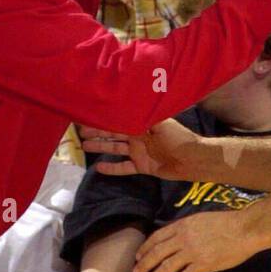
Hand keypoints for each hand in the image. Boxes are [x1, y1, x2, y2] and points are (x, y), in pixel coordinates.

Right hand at [81, 117, 201, 180]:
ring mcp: (138, 152)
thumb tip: (125, 103)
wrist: (191, 159)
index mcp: (141, 123)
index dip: (104, 118)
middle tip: (79, 132)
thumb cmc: (178, 138)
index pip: (118, 119)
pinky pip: (124, 167)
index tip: (88, 115)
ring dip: (100, 147)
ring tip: (84, 146)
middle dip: (97, 132)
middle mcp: (138, 136)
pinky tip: (99, 167)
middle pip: (113, 133)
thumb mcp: (159, 123)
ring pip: (115, 149)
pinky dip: (112, 168)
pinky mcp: (141, 166)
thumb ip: (141, 116)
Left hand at [133, 209, 255, 271]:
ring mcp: (193, 253)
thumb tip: (174, 237)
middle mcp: (183, 239)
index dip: (145, 248)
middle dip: (145, 264)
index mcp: (182, 226)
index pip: (157, 238)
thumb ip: (185, 228)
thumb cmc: (226, 222)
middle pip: (158, 253)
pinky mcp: (204, 265)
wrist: (245, 229)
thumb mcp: (200, 219)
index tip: (138, 256)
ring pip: (168, 266)